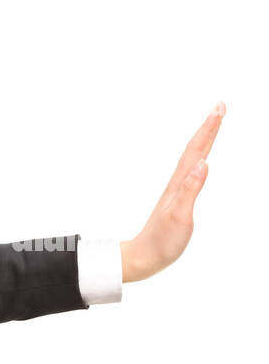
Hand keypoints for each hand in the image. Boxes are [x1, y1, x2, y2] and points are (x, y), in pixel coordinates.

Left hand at [121, 102, 224, 282]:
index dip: (209, 129)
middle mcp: (177, 183)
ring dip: (204, 139)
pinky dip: (199, 158)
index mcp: (179, 184)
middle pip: (195, 149)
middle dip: (208, 127)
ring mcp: (176, 190)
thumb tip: (202, 163)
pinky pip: (191, 171)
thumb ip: (190, 190)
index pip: (196, 150)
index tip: (219, 108)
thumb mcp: (179, 216)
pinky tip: (200, 159)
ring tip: (214, 124)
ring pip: (192, 158)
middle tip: (220, 106)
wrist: (143, 257)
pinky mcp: (177, 199)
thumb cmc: (161, 241)